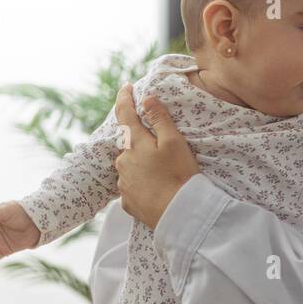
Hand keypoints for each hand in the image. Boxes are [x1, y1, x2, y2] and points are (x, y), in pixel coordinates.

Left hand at [113, 84, 200, 228]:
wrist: (179, 216)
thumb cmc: (179, 175)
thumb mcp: (174, 142)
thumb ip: (159, 119)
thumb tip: (146, 99)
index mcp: (134, 144)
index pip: (124, 114)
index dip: (125, 98)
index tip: (126, 87)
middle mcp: (123, 161)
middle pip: (128, 143)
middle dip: (139, 139)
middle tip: (158, 143)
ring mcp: (123, 183)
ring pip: (130, 165)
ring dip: (141, 163)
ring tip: (162, 170)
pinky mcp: (128, 202)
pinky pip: (133, 186)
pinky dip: (142, 183)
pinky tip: (157, 188)